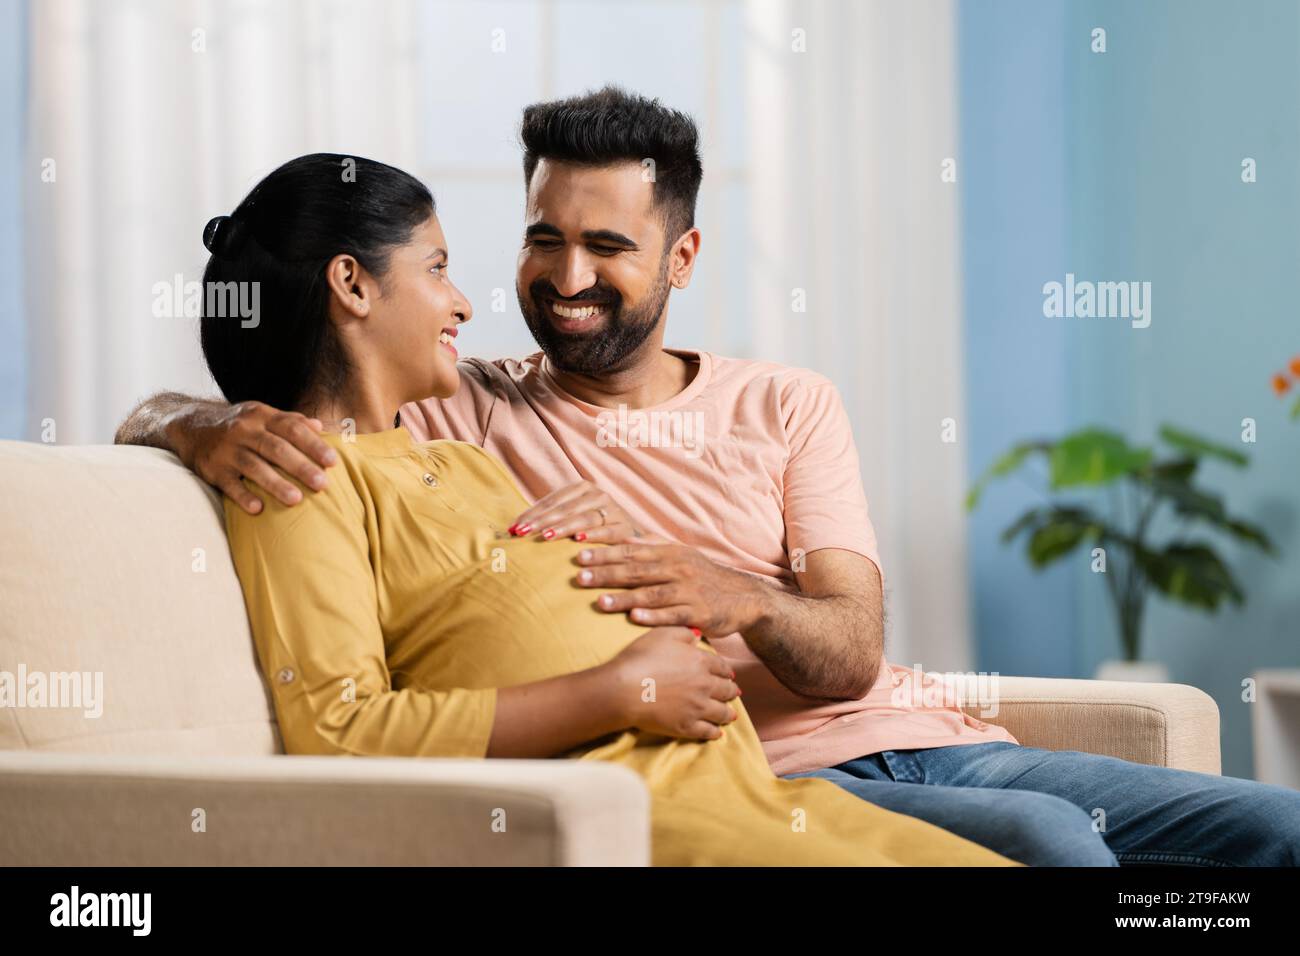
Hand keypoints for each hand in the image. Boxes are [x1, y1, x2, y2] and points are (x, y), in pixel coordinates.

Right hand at [168, 401, 338, 513]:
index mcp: (262, 416)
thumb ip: (291, 420)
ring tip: (296, 500)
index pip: (292, 428)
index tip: (333, 461)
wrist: (189, 424)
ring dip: (276, 484)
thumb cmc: (238, 424)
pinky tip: (257, 509)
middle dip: (301, 466)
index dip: (314, 444)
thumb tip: (321, 426)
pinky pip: (228, 483)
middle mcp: (244, 430)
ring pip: (254, 466)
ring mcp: (226, 449)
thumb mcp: (261, 414)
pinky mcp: (211, 468)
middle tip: (323, 484)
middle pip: (276, 448)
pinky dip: (242, 496)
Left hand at [510, 480, 645, 543]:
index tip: (513, 528)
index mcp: (583, 488)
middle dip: (541, 522)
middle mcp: (598, 495)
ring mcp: (613, 510)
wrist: (631, 535)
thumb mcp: (573, 516)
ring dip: (563, 528)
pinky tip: (578, 540)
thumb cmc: (594, 526)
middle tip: (522, 533)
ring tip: (546, 536)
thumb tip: (512, 528)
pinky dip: (593, 535)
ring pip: (584, 518)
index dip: (532, 513)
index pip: (552, 500)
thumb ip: (548, 518)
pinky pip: (607, 532)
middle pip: (565, 509)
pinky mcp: (625, 527)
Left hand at [576, 543, 768, 636]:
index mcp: (670, 553)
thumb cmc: (704, 577)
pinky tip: (635, 618)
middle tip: (580, 577)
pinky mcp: (699, 613)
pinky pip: (673, 615)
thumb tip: (622, 539)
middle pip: (636, 570)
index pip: (631, 550)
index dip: (604, 552)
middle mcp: (678, 569)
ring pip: (651, 593)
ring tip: (600, 602)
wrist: (744, 597)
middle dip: (606, 573)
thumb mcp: (681, 555)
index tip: (579, 553)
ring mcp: (689, 591)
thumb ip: (652, 548)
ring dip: (624, 598)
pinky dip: (654, 616)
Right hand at [604, 627, 740, 739]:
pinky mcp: (687, 727)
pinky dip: (715, 732)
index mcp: (700, 662)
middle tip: (734, 693)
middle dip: (731, 691)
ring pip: (721, 712)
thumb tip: (697, 635)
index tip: (730, 675)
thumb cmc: (641, 658)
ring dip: (728, 713)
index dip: (726, 671)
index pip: (722, 667)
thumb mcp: (662, 634)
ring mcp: (697, 708)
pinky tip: (717, 733)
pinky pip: (708, 731)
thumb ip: (684, 632)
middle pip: (725, 690)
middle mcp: (704, 685)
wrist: (625, 689)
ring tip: (731, 715)